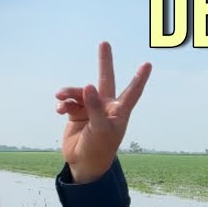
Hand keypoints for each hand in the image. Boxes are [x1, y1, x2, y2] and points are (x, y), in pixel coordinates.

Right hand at [55, 41, 151, 183]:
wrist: (83, 163)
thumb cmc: (99, 149)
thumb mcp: (100, 129)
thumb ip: (95, 107)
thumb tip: (88, 85)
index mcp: (119, 111)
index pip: (132, 91)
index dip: (139, 78)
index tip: (148, 64)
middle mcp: (106, 107)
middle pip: (105, 79)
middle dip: (104, 62)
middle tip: (104, 43)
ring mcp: (91, 109)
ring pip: (80, 92)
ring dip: (69, 92)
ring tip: (60, 97)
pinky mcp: (76, 114)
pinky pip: (69, 102)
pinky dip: (63, 104)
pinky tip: (59, 109)